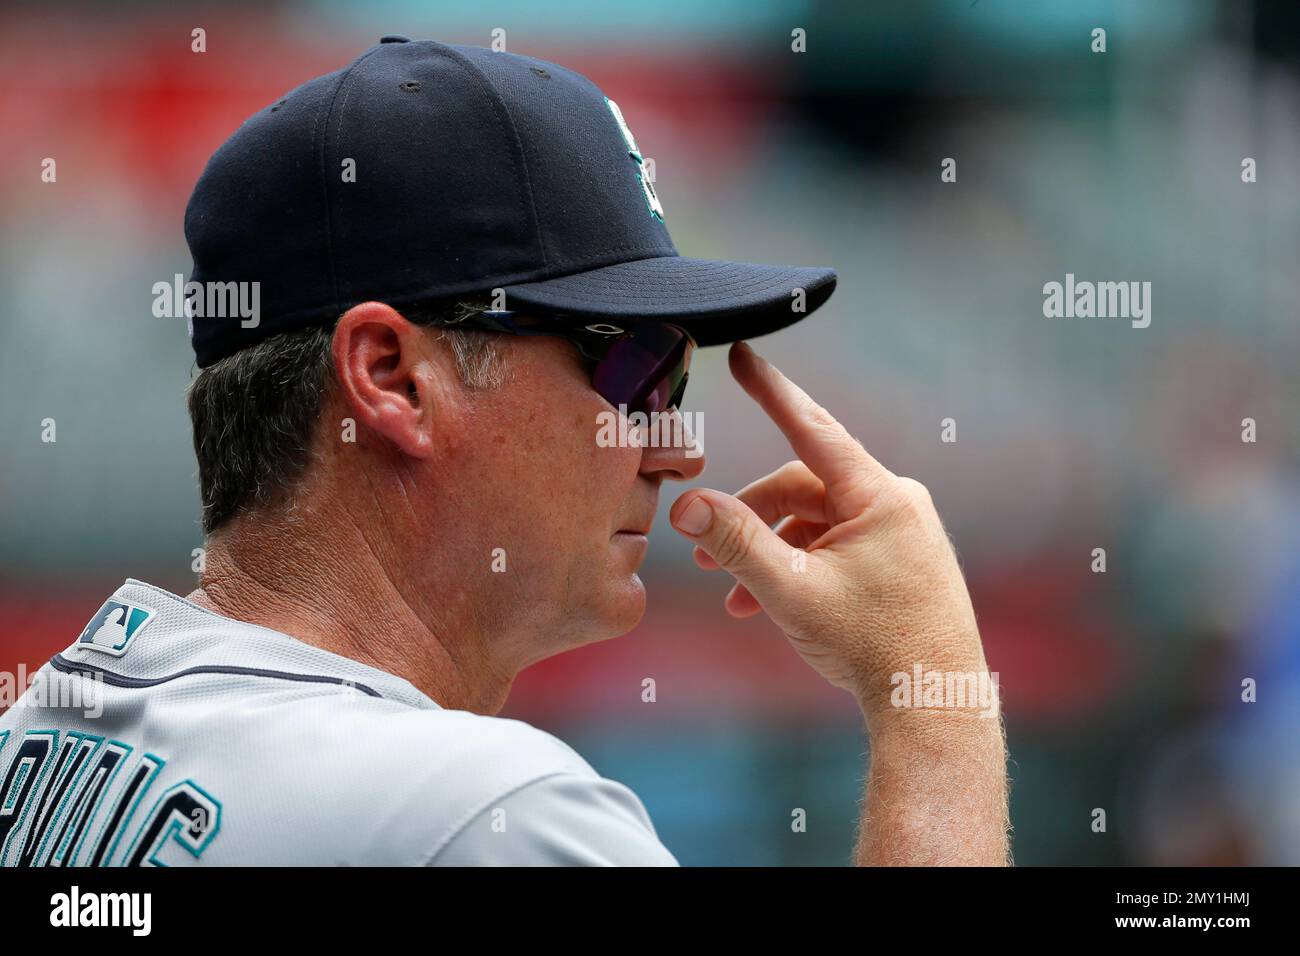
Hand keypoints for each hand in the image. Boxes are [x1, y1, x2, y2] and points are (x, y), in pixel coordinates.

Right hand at [670, 342, 987, 719]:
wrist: (933, 704)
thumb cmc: (873, 646)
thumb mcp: (790, 589)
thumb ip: (736, 542)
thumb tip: (687, 503)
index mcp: (879, 495)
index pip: (811, 428)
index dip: (770, 390)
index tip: (744, 354)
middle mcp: (897, 503)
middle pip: (803, 488)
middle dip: (751, 517)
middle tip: (706, 555)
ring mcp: (903, 533)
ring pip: (817, 521)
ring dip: (771, 551)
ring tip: (733, 595)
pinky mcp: (902, 561)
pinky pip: (838, 546)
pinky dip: (799, 566)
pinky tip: (767, 604)